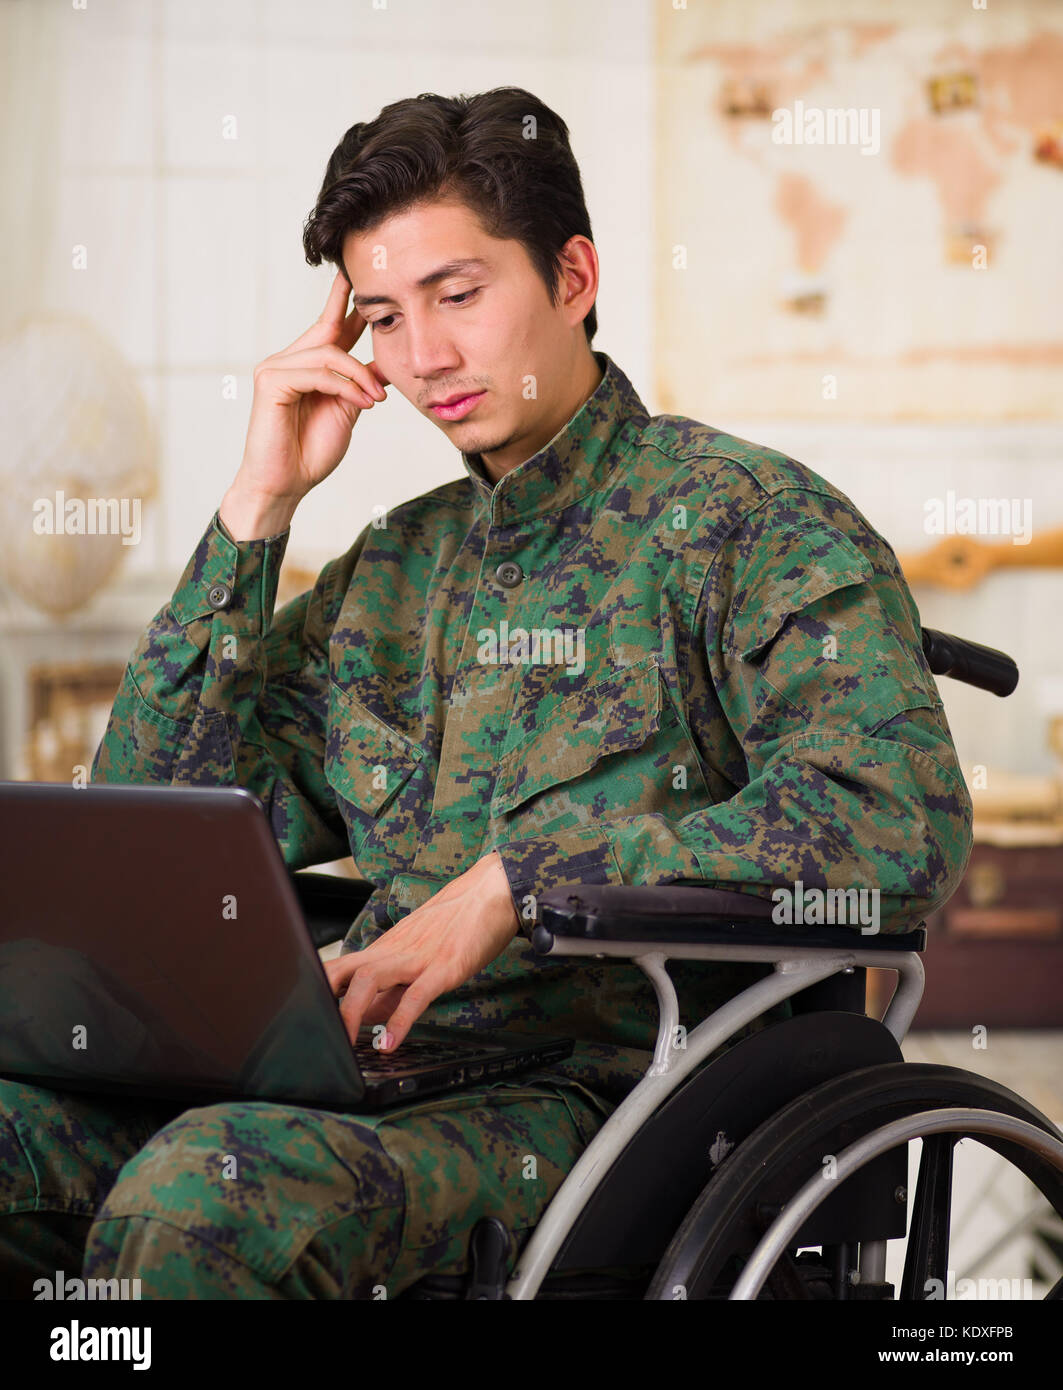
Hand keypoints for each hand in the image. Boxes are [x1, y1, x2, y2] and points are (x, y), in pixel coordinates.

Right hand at [233, 270, 389, 510]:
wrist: (286, 484)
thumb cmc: (311, 451)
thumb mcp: (349, 411)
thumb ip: (362, 384)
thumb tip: (386, 363)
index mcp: (309, 367)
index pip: (330, 327)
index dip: (347, 303)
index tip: (364, 278)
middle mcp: (289, 361)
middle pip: (328, 328)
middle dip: (350, 306)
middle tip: (375, 286)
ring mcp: (276, 368)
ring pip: (327, 353)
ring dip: (359, 376)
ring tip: (377, 399)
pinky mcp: (270, 382)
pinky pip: (316, 373)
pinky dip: (343, 387)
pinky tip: (361, 403)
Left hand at [322, 851, 521, 1051]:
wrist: (491, 891)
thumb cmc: (457, 922)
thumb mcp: (417, 950)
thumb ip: (392, 984)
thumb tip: (365, 1015)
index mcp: (385, 948)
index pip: (338, 969)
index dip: (315, 992)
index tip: (304, 1018)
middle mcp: (393, 951)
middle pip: (342, 971)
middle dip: (321, 1003)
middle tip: (314, 1035)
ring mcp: (417, 958)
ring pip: (369, 979)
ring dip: (350, 1013)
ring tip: (344, 1044)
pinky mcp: (443, 967)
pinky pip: (416, 996)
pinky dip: (400, 1021)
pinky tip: (390, 1042)